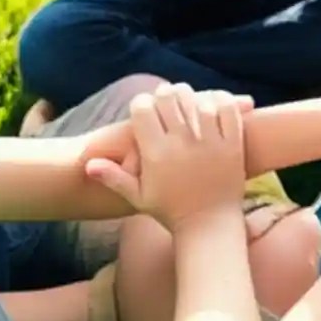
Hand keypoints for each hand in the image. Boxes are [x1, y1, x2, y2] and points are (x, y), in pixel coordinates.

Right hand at [85, 83, 251, 231]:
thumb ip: (113, 177)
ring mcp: (210, 143)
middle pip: (169, 99)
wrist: (209, 226)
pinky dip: (221, 101)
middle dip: (165, 94)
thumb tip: (87, 165)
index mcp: (156, 153)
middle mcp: (182, 144)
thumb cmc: (171, 211)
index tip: (144, 107)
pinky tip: (213, 102)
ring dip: (191, 96)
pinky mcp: (233, 145)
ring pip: (198, 101)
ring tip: (188, 99)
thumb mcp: (138, 197)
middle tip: (167, 98)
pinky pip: (228, 112)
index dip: (141, 103)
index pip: (143, 109)